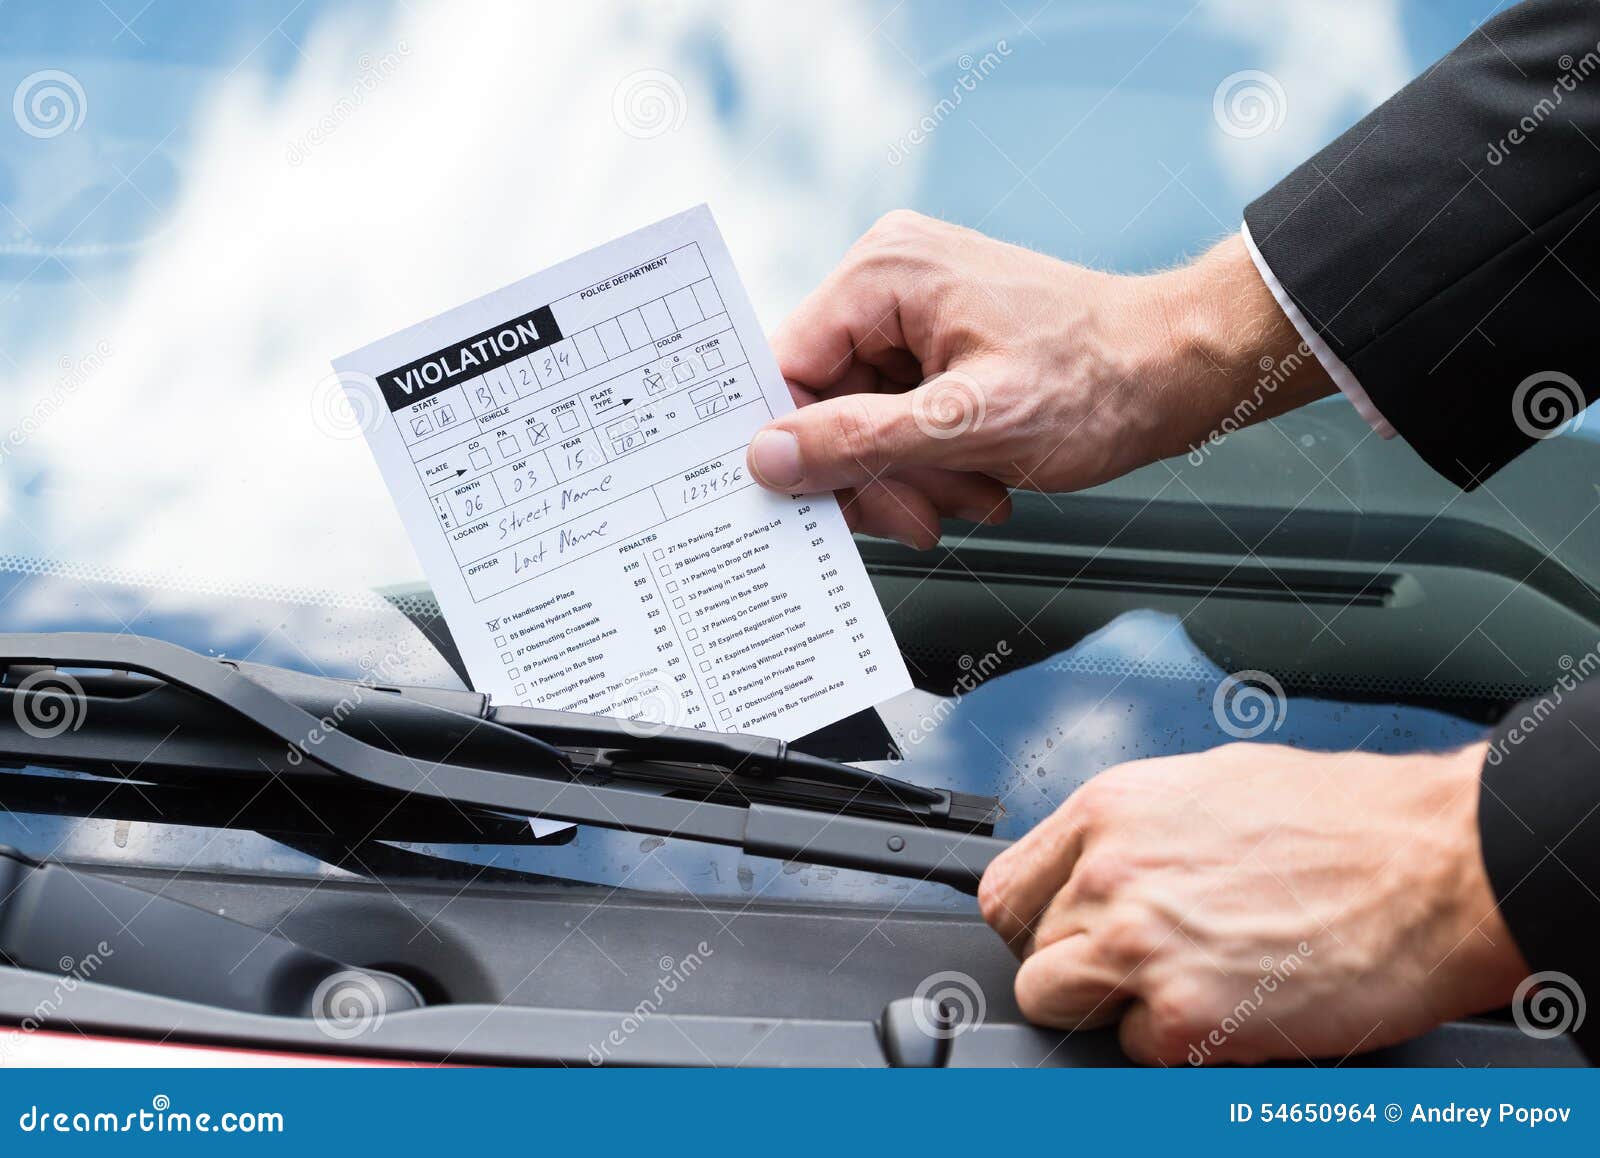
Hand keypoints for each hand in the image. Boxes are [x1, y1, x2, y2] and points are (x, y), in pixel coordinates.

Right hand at [746, 210, 1332, 547]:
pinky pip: (900, 420)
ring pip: (864, 424)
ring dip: (911, 479)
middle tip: (923, 515)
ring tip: (973, 493)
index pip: (788, 367)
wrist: (1184, 371)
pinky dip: (934, 466)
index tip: (826, 504)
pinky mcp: (939, 346)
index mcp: (883, 274)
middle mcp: (890, 281)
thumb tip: (765, 456)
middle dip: (876, 472)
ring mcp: (915, 314)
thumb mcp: (967, 427)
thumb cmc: (1101, 382)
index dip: (801, 446)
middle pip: (825, 404)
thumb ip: (858, 440)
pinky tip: (981, 481)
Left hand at [977, 741, 1528, 1064]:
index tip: (1061, 939)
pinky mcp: (1183, 1016)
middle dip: (1077, 967)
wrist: (1436, 864)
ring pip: (1058, 1002)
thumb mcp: (1208, 788)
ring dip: (1110, 1008)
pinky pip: (1135, 1050)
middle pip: (1030, 952)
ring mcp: (1138, 947)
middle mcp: (1108, 874)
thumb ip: (1132, 834)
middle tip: (1142, 969)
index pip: (1007, 890)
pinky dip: (1177, 1044)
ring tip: (1181, 989)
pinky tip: (1232, 1007)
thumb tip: (1094, 869)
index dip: (1035, 924)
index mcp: (1109, 811)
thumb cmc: (1346, 821)